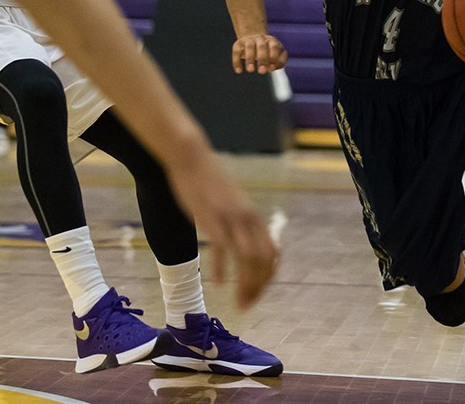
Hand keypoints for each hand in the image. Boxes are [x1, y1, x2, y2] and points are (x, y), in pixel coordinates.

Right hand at [166, 152, 277, 309]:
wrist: (191, 158)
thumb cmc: (209, 183)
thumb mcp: (232, 205)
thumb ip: (239, 224)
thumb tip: (242, 244)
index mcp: (254, 218)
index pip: (273, 255)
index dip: (267, 279)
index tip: (256, 294)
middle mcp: (248, 219)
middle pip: (265, 261)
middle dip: (259, 287)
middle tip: (247, 306)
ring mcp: (232, 219)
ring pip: (250, 258)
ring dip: (247, 284)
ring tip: (239, 303)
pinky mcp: (212, 218)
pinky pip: (223, 248)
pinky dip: (223, 268)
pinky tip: (220, 283)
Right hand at [233, 33, 287, 73]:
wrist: (252, 36)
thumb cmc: (267, 50)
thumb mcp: (276, 54)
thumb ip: (279, 62)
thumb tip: (272, 68)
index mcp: (271, 41)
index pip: (274, 46)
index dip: (273, 57)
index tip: (271, 69)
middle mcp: (260, 38)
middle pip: (262, 46)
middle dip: (262, 59)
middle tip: (262, 71)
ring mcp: (249, 40)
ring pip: (249, 47)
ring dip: (250, 59)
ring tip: (250, 70)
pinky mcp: (238, 43)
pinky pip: (236, 51)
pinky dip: (236, 61)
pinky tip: (239, 71)